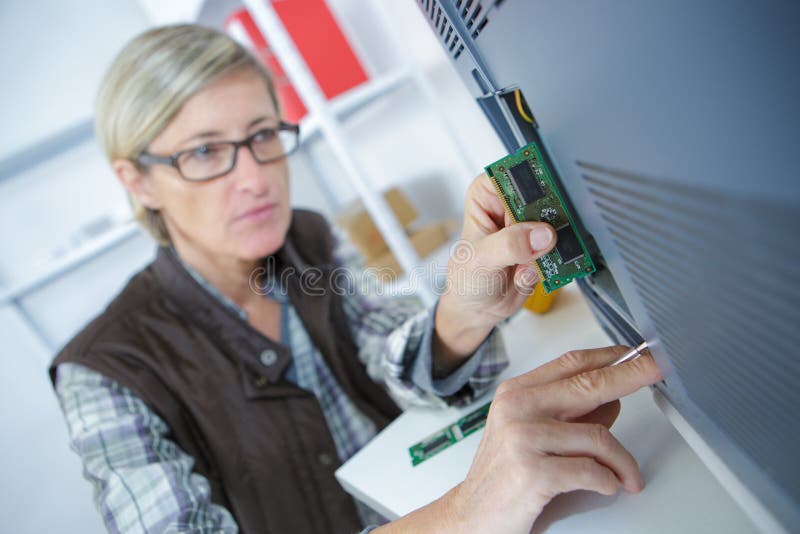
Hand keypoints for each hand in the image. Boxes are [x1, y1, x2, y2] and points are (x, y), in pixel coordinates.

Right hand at [377, 346, 662, 532]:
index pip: (571, 364)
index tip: (639, 353)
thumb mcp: (531, 434)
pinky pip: (590, 471)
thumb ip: (569, 414)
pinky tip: (607, 485)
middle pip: (588, 384)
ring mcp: (523, 438)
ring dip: (622, 461)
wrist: (471, 516)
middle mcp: (517, 408)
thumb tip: (613, 400)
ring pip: (597, 436)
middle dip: (631, 375)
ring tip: (628, 475)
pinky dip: (607, 481)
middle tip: (657, 369)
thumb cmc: (502, 474)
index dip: (610, 356)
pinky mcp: (532, 472)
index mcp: (516, 393)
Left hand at [434, 174, 555, 370]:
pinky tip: (535, 272)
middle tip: (545, 238)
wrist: (478, 309)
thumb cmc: (467, 280)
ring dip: (554, 244)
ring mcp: (530, 226)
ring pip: (558, 221)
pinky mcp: (545, 246)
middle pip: (542, 195)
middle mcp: (510, 205)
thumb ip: (509, 245)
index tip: (542, 202)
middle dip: (548, 219)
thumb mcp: (480, 260)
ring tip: (532, 263)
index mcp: (487, 196)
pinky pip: (563, 245)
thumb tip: (539, 235)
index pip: (513, 175)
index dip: (529, 186)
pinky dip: (557, 260)